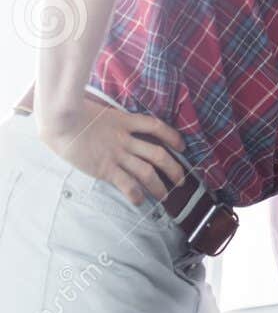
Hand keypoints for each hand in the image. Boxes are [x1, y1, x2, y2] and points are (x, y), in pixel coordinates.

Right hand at [37, 95, 186, 206]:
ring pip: (147, 171)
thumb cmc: (72, 113)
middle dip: (174, 169)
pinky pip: (126, 183)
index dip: (173, 136)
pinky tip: (140, 202)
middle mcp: (126, 139)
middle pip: (159, 154)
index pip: (157, 126)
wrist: (60, 121)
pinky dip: (136, 194)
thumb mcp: (99, 110)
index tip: (182, 146)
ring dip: (159, 185)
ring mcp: (117, 154)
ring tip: (165, 195)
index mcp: (125, 121)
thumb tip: (113, 122)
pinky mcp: (105, 168)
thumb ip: (111, 118)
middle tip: (181, 180)